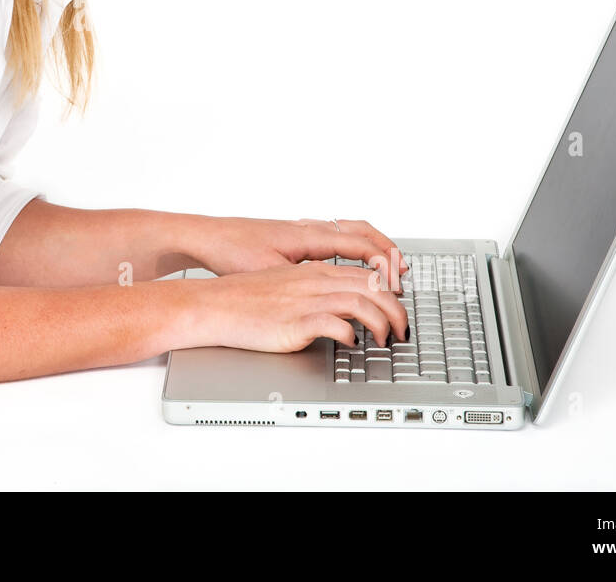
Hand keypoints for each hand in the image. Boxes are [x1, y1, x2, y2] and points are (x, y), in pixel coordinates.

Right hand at [179, 260, 408, 352]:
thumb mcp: (286, 286)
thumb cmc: (244, 300)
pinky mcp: (294, 321)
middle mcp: (314, 281)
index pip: (366, 274)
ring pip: (361, 302)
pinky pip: (334, 324)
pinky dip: (350, 334)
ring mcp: (305, 300)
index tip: (399, 308)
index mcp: (314, 271)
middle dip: (396, 309)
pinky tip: (351, 343)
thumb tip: (340, 310)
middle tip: (402, 329)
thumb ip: (314, 292)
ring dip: (381, 323)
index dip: (390, 292)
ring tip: (386, 340)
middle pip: (372, 286)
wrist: (214, 305)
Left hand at [184, 216, 407, 293]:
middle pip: (360, 231)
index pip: (357, 242)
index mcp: (307, 236)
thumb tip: (330, 294)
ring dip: (370, 246)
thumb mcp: (269, 271)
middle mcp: (308, 228)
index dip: (380, 260)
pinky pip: (335, 236)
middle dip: (385, 249)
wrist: (208, 237)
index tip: (396, 276)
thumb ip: (301, 281)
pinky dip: (353, 246)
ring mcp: (302, 230)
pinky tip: (351, 264)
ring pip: (348, 231)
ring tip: (385, 267)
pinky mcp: (294, 237)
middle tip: (402, 270)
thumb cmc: (232, 252)